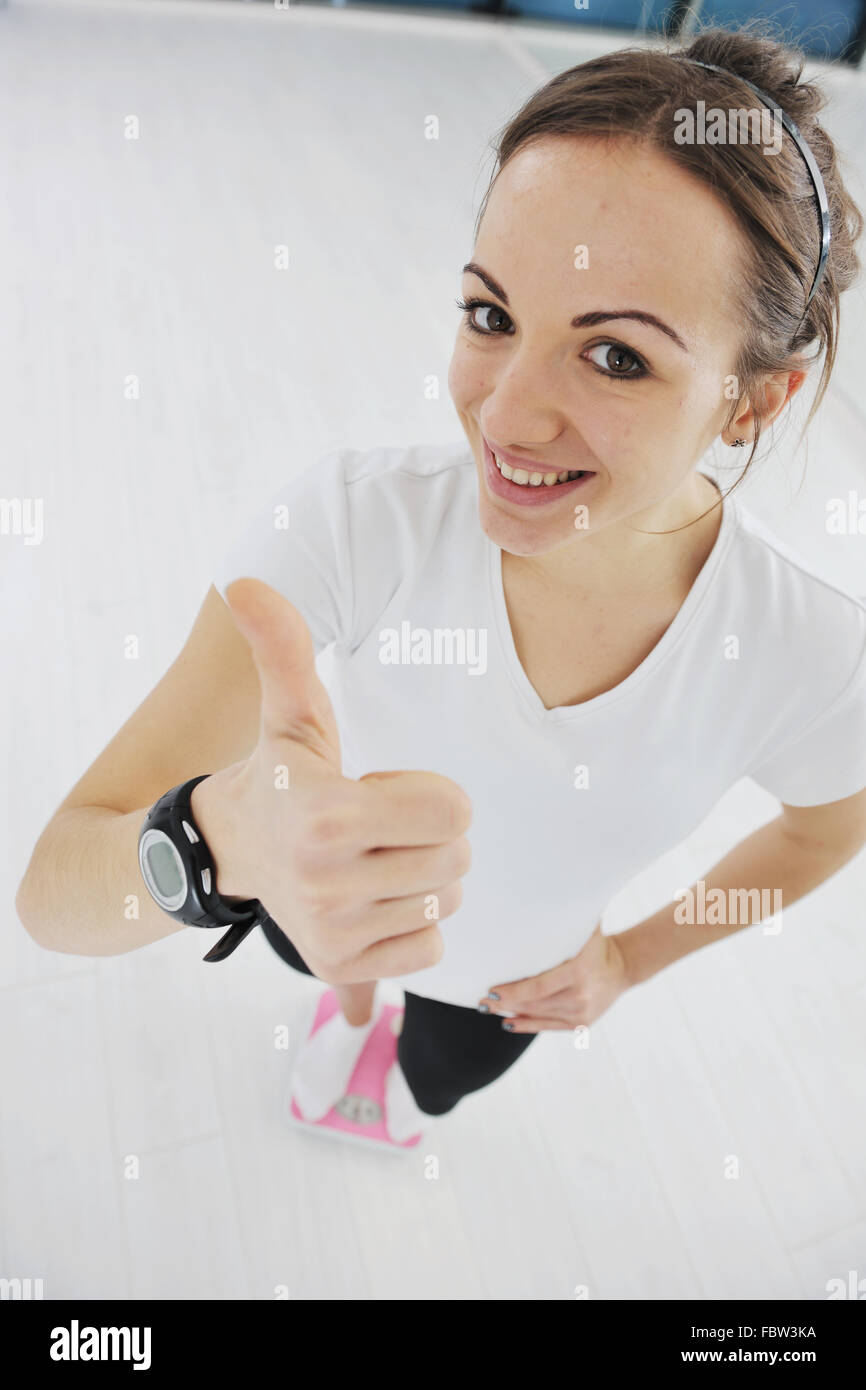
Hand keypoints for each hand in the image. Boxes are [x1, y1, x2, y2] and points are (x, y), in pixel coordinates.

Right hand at [191, 577, 472, 983]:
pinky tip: (372, 900)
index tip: (381, 789)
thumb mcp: (289, 712)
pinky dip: (415, 924)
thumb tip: (243, 583)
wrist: (230, 850)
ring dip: (424, 878)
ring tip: (373, 860)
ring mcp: (335, 932)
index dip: (431, 794)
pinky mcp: (342, 968)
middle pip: (457, 858)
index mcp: (328, 816)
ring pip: (446, 902)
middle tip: (379, 826)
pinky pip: (431, 948)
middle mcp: (329, 883)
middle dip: (431, 835)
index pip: (455, 810)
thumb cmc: (279, 774)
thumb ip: (282, 647)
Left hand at [477, 922, 629, 1032]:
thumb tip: (534, 896)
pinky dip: (526, 1025)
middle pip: (534, 1004)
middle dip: (505, 1003)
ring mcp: (581, 1013)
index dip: (513, 992)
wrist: (623, 968)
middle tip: (481, 1000)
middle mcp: (580, 996)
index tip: (492, 990)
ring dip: (511, 1012)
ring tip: (490, 1007)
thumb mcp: (584, 929)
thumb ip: (563, 919)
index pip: (538, 987)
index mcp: (578, 973)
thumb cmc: (596, 944)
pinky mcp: (580, 1024)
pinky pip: (547, 1027)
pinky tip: (507, 1022)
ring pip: (538, 1016)